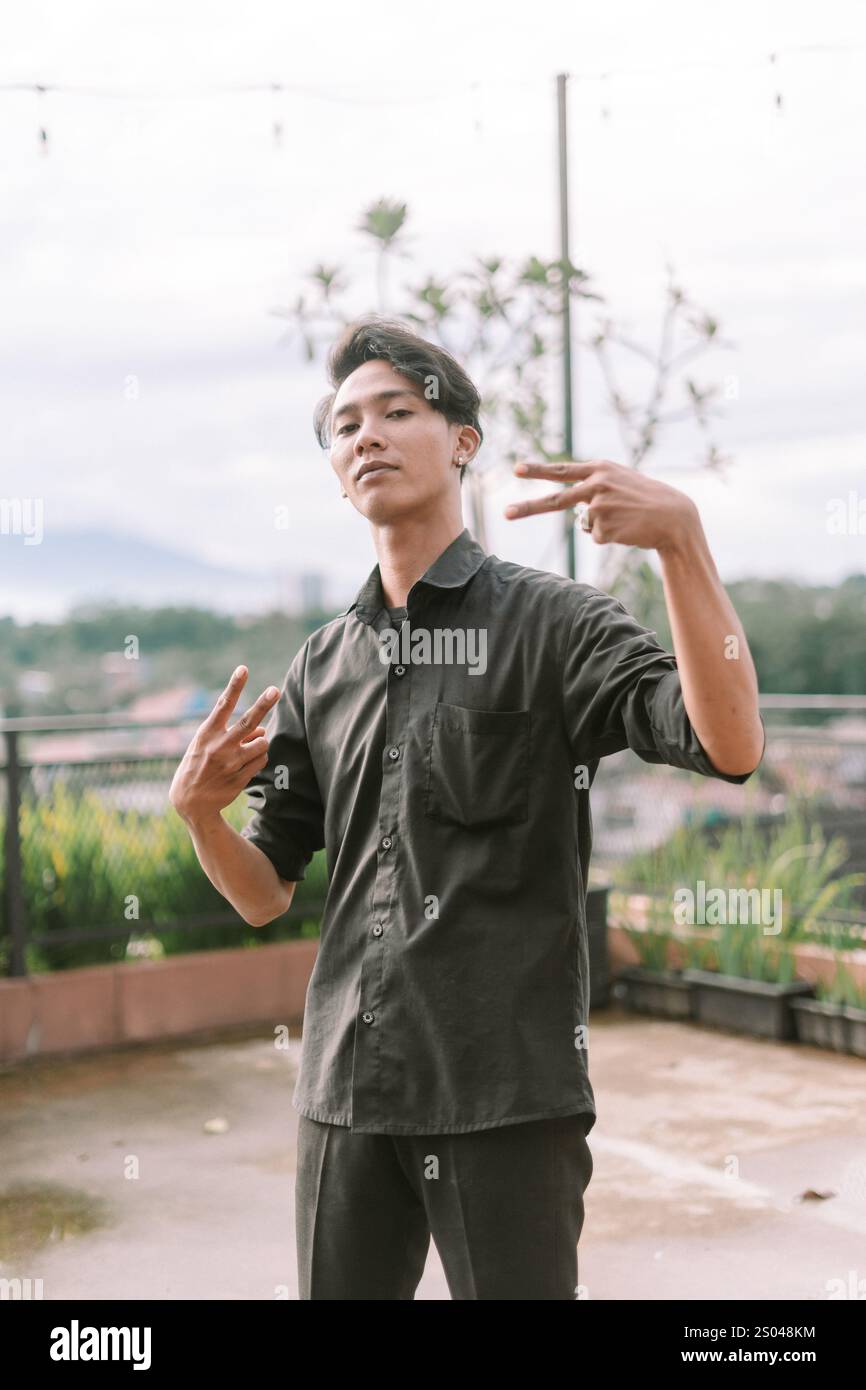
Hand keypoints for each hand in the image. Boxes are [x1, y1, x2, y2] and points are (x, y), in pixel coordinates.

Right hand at [168, 666, 280, 824]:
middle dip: (263, 704)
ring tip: (247, 748)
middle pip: (249, 722)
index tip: (243, 669)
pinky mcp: (241, 777)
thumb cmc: (198, 766)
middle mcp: (220, 746)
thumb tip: (263, 728)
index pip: (223, 704)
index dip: (235, 686)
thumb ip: (232, 732)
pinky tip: (244, 764)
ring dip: (260, 742)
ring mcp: (231, 763)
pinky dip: (258, 758)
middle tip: (275, 690)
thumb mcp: (205, 744)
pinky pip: (262, 760)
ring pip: (262, 742)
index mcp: (207, 733)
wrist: (191, 803)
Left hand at [503, 457, 699, 552]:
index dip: (538, 470)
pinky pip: (597, 536)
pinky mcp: (604, 527)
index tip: (517, 470)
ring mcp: (599, 506)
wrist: (674, 516)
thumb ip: (595, 487)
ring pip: (585, 523)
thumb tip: (577, 516)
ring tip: (625, 518)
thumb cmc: (647, 498)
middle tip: (505, 513)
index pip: (562, 470)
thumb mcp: (621, 481)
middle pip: (556, 500)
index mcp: (600, 469)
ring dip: (602, 526)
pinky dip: (610, 536)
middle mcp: (596, 485)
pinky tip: (627, 528)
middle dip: (528, 508)